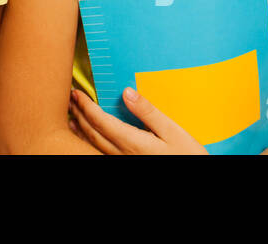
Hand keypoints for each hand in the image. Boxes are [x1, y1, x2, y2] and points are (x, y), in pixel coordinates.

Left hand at [69, 88, 207, 154]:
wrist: (196, 175)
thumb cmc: (187, 155)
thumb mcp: (173, 131)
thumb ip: (148, 112)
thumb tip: (127, 92)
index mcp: (132, 142)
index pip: (100, 121)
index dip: (86, 106)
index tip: (77, 93)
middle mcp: (123, 154)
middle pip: (93, 133)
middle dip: (79, 114)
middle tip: (71, 99)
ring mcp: (123, 161)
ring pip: (94, 145)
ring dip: (81, 129)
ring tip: (72, 117)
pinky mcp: (127, 163)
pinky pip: (101, 152)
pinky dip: (90, 141)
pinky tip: (89, 136)